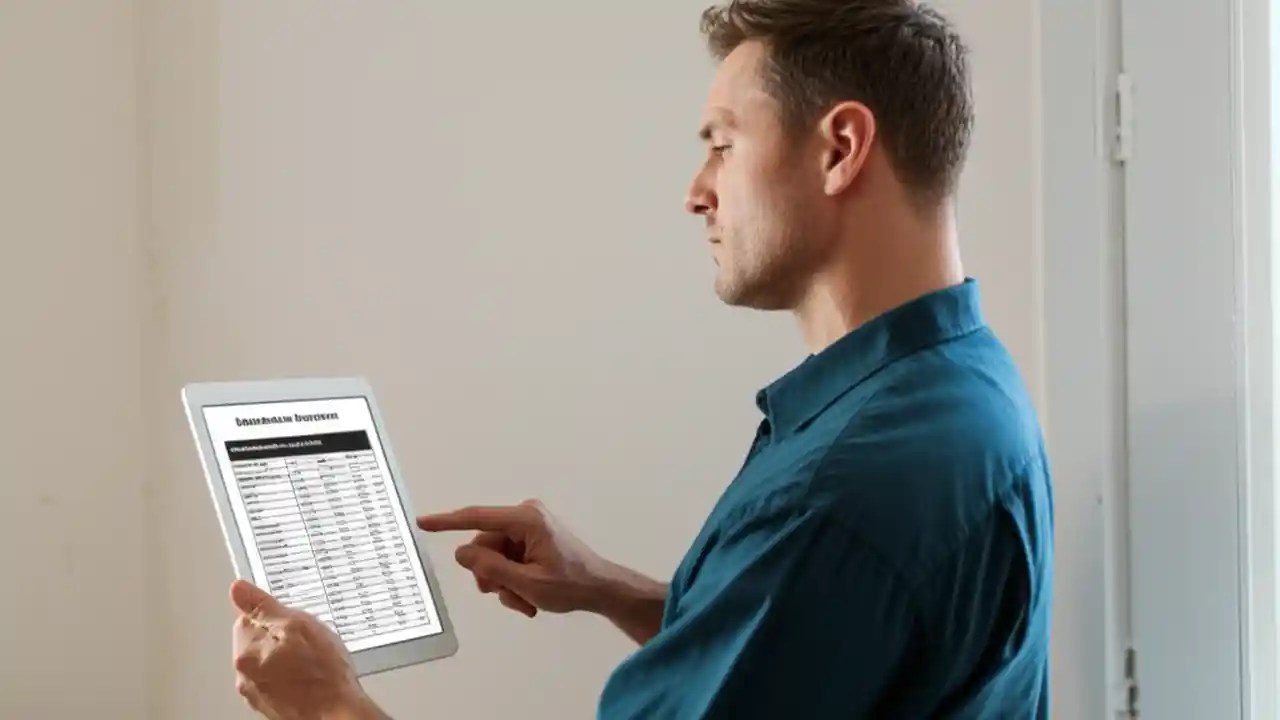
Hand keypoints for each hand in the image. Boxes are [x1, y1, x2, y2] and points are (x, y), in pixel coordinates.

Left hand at [229, 580, 385, 719]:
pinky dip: (292, 676)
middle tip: (307, 640)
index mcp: (245, 653)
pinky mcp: (272, 705)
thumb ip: (264, 606)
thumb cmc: (323, 675)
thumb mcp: (298, 625)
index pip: (249, 617)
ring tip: (313, 660)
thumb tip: (238, 589)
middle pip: (258, 640)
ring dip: (287, 656)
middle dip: (280, 636)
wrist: (336, 714)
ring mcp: (258, 693)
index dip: (276, 615)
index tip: (293, 621)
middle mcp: (245, 676)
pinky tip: (312, 676)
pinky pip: (278, 680)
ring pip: (270, 660)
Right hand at [417, 499, 667, 643]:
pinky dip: (512, 579)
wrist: (601, 589)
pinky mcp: (532, 536)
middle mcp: (526, 515)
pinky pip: (507, 558)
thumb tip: (462, 552)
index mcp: (526, 519)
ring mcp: (529, 525)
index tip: (422, 522)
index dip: (447, 522)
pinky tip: (529, 597)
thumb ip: (492, 569)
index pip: (477, 518)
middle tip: (510, 598)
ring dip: (504, 583)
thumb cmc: (571, 586)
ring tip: (525, 601)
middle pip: (485, 546)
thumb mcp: (527, 584)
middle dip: (492, 576)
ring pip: (494, 556)